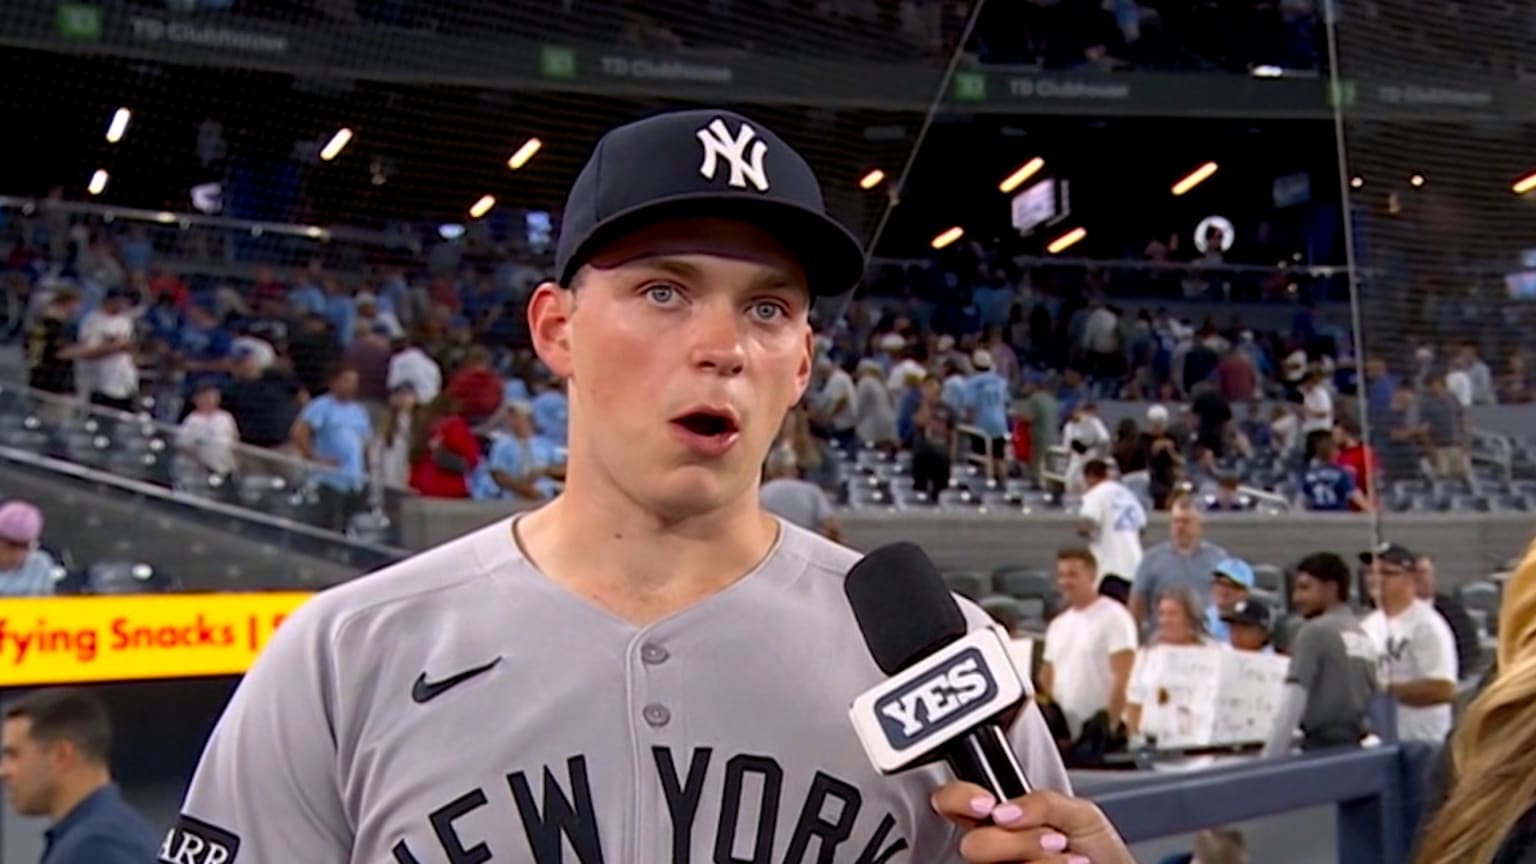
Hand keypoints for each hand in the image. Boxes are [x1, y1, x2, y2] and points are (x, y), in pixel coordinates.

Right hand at [932, 782, 1134, 863]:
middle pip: (973, 844)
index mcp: (1000, 820)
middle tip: (1053, 839)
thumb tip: (1003, 809)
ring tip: (1069, 859)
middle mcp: (995, 852)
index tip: (988, 805)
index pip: (953, 801)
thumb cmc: (1101, 854)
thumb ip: (1041, 801)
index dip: (960, 798)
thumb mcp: (1080, 813)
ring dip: (1040, 860)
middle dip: (1016, 841)